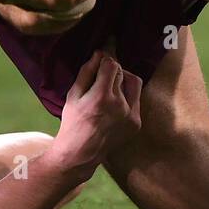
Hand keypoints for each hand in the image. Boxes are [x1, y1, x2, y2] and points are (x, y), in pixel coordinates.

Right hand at [53, 51, 142, 175]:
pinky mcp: (136, 123)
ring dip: (123, 78)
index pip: (111, 65)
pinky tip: (115, 101)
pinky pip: (136, 99)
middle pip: (121, 72)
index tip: (101, 56)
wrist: (81, 153)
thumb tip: (98, 54)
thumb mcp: (73, 95)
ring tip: (110, 84)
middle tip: (102, 70)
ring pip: (133, 83)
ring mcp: (130, 115)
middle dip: (111, 69)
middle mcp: (119, 105)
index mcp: (101, 97)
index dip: (106, 58)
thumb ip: (86, 72)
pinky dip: (127, 95)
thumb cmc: (72, 123)